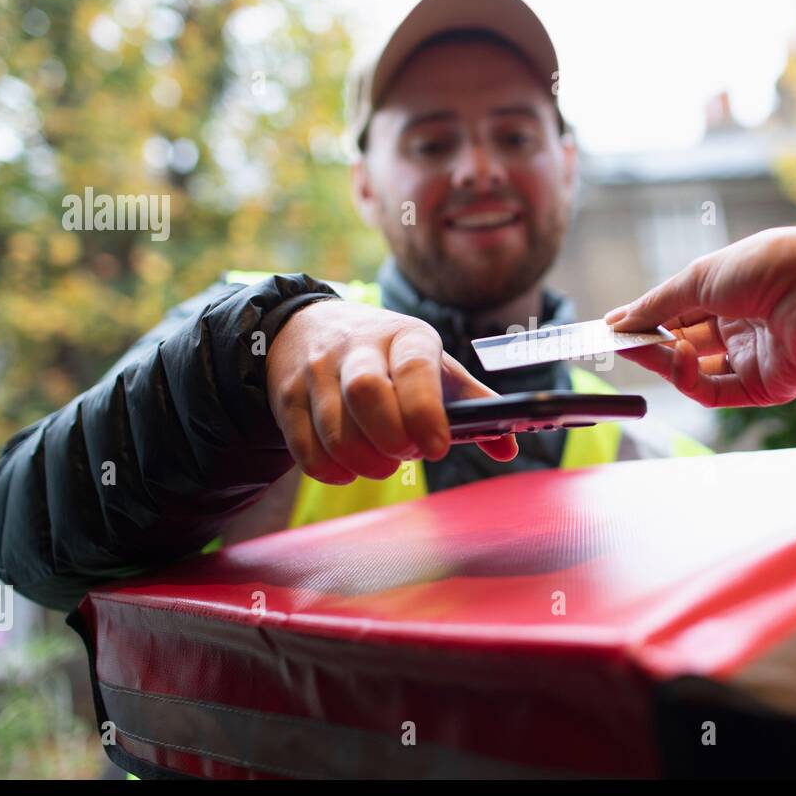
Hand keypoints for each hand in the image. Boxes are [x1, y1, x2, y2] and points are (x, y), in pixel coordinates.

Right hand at [267, 299, 516, 483]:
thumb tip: (509, 448)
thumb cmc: (389, 357)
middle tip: (406, 455)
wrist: (308, 327)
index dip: (425, 411)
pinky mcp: (287, 396)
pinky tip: (348, 468)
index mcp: (406, 336)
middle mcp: (358, 347)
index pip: (415, 367)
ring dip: (362, 460)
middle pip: (366, 392)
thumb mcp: (433, 365)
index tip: (438, 447)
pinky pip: (304, 446)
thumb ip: (473, 405)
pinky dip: (328, 469)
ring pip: (334, 426)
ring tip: (381, 463)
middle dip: (390, 437)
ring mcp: (317, 371)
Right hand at [605, 215, 795, 406]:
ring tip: (650, 348)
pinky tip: (680, 358)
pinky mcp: (765, 387)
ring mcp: (753, 359)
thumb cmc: (766, 265)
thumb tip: (617, 320)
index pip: (677, 317)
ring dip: (667, 363)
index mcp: (729, 295)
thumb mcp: (699, 277)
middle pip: (682, 346)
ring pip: (695, 373)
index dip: (645, 323)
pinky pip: (717, 392)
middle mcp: (741, 329)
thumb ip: (656, 305)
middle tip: (620, 344)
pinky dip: (690, 380)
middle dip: (649, 345)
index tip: (611, 330)